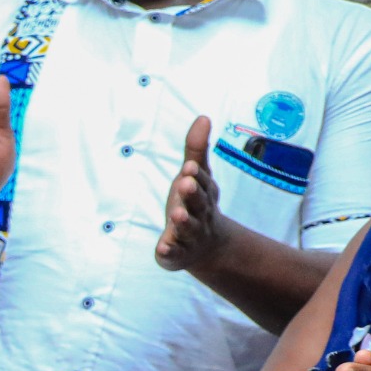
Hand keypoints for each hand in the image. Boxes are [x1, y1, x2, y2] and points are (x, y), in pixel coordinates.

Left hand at [157, 117, 224, 271]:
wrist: (208, 247)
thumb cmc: (196, 202)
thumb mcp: (196, 176)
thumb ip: (196, 149)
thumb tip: (203, 116)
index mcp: (204, 193)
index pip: (202, 182)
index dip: (196, 175)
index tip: (189, 167)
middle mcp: (200, 213)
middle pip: (198, 203)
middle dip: (192, 194)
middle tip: (185, 183)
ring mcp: (190, 235)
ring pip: (187, 228)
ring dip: (182, 221)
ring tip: (176, 214)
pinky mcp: (177, 253)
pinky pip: (174, 253)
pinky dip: (169, 251)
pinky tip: (163, 248)